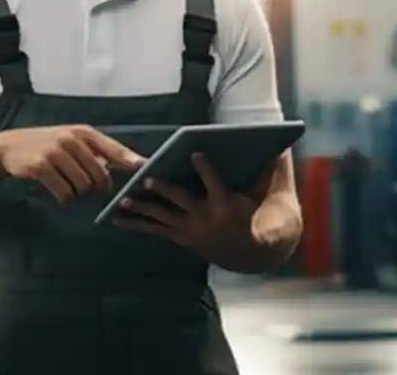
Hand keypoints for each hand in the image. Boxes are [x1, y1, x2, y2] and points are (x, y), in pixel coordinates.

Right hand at [0, 125, 145, 202]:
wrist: (10, 146)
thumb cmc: (48, 145)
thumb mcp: (72, 140)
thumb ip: (97, 152)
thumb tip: (129, 165)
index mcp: (83, 132)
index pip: (112, 147)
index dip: (129, 159)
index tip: (145, 167)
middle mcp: (72, 139)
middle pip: (99, 175)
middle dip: (97, 188)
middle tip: (88, 191)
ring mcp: (56, 152)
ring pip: (82, 186)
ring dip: (78, 195)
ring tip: (69, 190)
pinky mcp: (41, 166)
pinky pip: (64, 193)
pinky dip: (65, 199)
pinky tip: (60, 196)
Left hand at [113, 153, 277, 269]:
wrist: (249, 253)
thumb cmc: (253, 214)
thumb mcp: (263, 195)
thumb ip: (268, 170)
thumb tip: (280, 144)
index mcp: (226, 205)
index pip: (215, 182)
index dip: (206, 167)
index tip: (195, 152)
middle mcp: (206, 219)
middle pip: (182, 201)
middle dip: (165, 191)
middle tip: (149, 180)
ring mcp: (190, 230)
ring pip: (163, 216)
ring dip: (142, 208)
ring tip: (125, 199)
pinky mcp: (180, 237)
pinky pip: (154, 230)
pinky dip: (135, 224)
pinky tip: (116, 217)